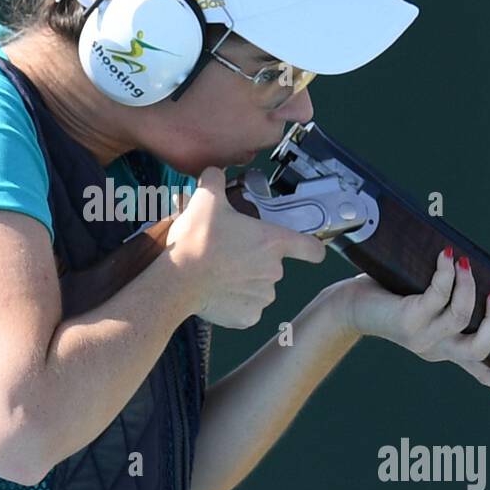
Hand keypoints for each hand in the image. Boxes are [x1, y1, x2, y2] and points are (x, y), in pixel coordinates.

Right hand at [166, 166, 325, 328]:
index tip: (304, 247)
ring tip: (220, 272)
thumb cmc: (196, 241)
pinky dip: (235, 302)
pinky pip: (247, 307)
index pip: (312, 248)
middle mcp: (274, 271)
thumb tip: (215, 172)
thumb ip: (215, 180)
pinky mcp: (248, 317)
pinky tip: (217, 291)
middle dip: (255, 259)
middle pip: (274, 264)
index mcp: (272, 242)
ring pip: (259, 286)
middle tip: (230, 252)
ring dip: (245, 280)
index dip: (310, 247)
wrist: (177, 281)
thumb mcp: (205, 200)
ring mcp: (262, 296)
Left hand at [338, 246, 489, 399]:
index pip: (482, 374)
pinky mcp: (408, 319)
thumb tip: (476, 273)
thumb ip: (447, 303)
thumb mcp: (424, 308)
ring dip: (468, 285)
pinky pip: (437, 295)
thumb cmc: (387, 301)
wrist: (346, 308)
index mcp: (444, 350)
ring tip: (463, 263)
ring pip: (461, 317)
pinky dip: (446, 273)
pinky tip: (445, 257)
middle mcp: (435, 349)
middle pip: (480, 351)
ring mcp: (421, 337)